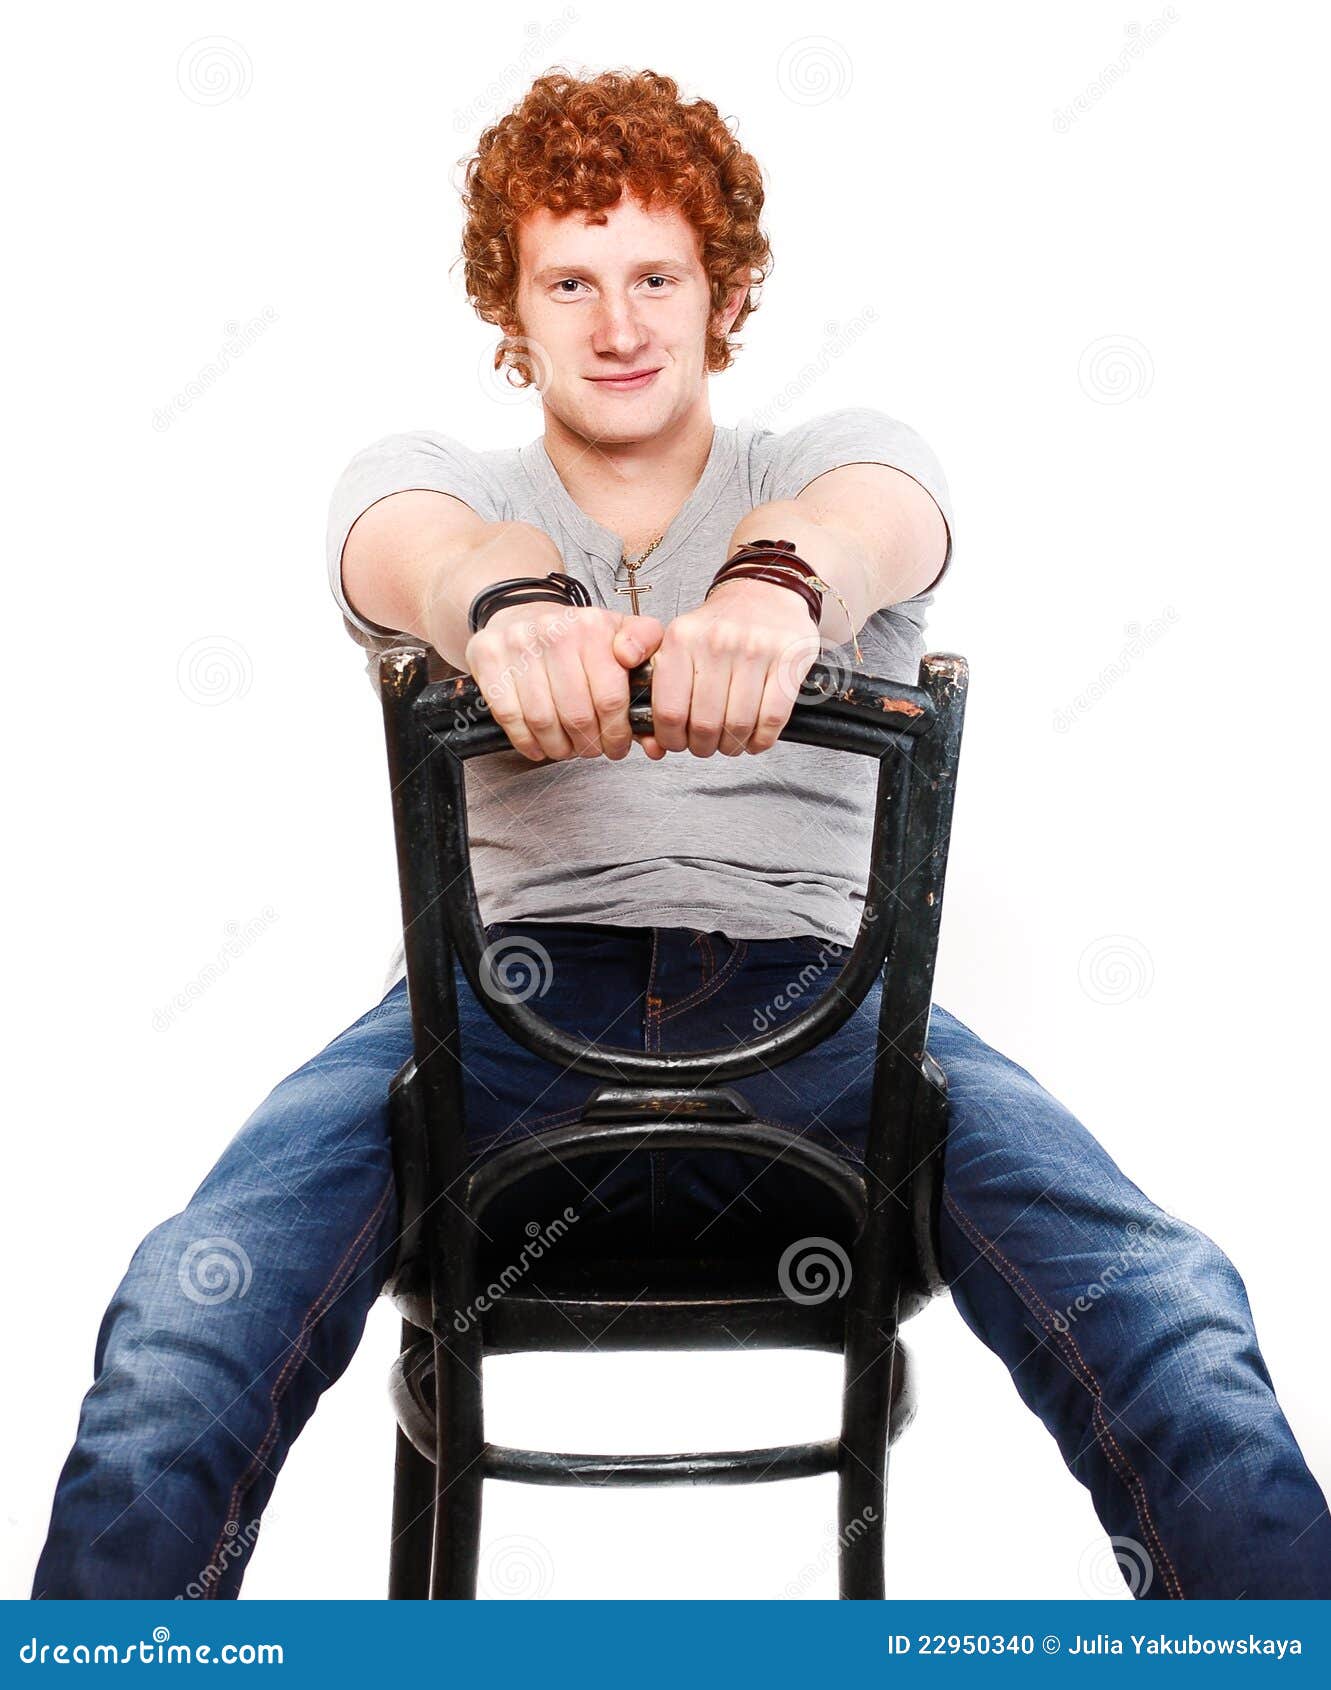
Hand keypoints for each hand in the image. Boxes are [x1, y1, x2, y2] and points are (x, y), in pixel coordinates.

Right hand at [464, 602, 663, 761]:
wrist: (522, 611)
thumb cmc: (576, 634)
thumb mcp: (621, 630)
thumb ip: (648, 653)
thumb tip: (647, 690)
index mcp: (592, 626)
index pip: (610, 698)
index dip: (617, 734)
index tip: (617, 746)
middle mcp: (554, 632)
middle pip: (577, 715)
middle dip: (589, 744)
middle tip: (592, 750)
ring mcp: (517, 644)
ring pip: (543, 720)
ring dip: (558, 747)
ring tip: (567, 748)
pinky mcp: (488, 659)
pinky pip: (509, 715)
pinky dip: (526, 741)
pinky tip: (539, 745)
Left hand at [638, 577, 821, 758]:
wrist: (766, 592)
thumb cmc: (722, 624)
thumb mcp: (681, 640)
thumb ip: (665, 681)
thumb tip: (655, 736)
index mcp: (682, 638)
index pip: (669, 710)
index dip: (672, 739)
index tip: (677, 743)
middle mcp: (717, 642)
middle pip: (705, 723)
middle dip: (704, 746)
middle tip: (706, 746)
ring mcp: (756, 649)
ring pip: (739, 725)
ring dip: (733, 746)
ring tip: (731, 743)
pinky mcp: (789, 659)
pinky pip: (772, 718)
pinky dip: (762, 740)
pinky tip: (755, 739)